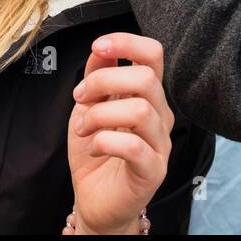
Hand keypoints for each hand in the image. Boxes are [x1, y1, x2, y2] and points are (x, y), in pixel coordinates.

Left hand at [67, 33, 173, 233]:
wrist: (94, 198)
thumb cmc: (96, 150)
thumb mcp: (88, 105)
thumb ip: (96, 76)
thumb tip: (100, 49)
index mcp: (147, 94)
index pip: (153, 54)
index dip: (127, 43)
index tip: (98, 47)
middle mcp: (160, 115)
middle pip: (146, 78)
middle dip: (102, 81)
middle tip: (79, 97)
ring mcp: (160, 143)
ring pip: (140, 110)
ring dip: (100, 114)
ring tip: (84, 127)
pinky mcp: (153, 170)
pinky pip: (133, 146)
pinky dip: (104, 141)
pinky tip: (94, 147)